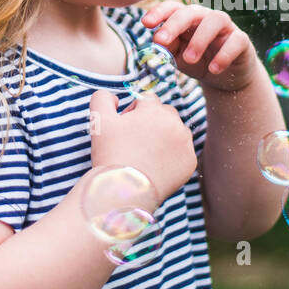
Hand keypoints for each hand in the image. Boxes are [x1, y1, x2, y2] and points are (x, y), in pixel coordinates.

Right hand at [88, 89, 196, 204]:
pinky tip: (155, 166)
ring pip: (175, 131)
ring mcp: (185, 144)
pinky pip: (182, 151)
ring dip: (164, 137)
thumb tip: (116, 97)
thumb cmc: (110, 154)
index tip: (125, 129)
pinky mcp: (190, 162)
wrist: (123, 191)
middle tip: (134, 143)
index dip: (133, 112)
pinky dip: (171, 156)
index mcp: (155, 110)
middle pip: (164, 113)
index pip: (147, 99)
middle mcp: (175, 124)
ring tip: (145, 155)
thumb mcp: (98, 121)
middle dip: (151, 122)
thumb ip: (102, 98)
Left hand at [141, 2, 259, 91]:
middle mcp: (206, 17)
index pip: (172, 8)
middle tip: (161, 41)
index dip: (159, 12)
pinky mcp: (242, 40)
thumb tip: (156, 41)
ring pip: (215, 19)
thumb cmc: (198, 62)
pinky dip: (224, 55)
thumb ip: (167, 48)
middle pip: (191, 11)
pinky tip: (214, 69)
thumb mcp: (178, 57)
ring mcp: (226, 27)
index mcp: (187, 19)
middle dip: (174, 24)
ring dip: (200, 39)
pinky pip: (236, 40)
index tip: (145, 23)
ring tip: (189, 60)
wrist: (225, 79)